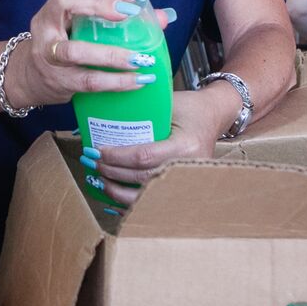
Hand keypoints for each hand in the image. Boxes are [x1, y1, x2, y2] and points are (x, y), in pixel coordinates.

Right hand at [8, 0, 173, 109]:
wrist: (30, 76)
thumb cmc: (67, 43)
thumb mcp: (87, 25)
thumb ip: (125, 19)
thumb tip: (164, 16)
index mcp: (61, 2)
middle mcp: (48, 20)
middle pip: (66, 0)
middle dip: (100, 4)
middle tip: (130, 14)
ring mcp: (48, 51)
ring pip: (75, 50)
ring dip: (112, 55)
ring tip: (141, 59)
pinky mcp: (56, 79)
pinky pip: (86, 80)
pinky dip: (115, 82)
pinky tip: (137, 81)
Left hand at [85, 84, 237, 205]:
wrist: (214, 116)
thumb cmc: (190, 107)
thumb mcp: (168, 102)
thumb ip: (141, 111)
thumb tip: (102, 118)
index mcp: (186, 145)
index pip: (145, 157)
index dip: (118, 157)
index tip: (98, 151)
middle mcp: (188, 168)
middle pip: (143, 178)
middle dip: (112, 173)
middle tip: (92, 163)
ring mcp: (188, 181)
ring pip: (146, 196)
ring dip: (118, 192)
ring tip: (99, 179)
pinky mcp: (183, 187)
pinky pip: (154, 201)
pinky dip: (132, 203)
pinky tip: (113, 200)